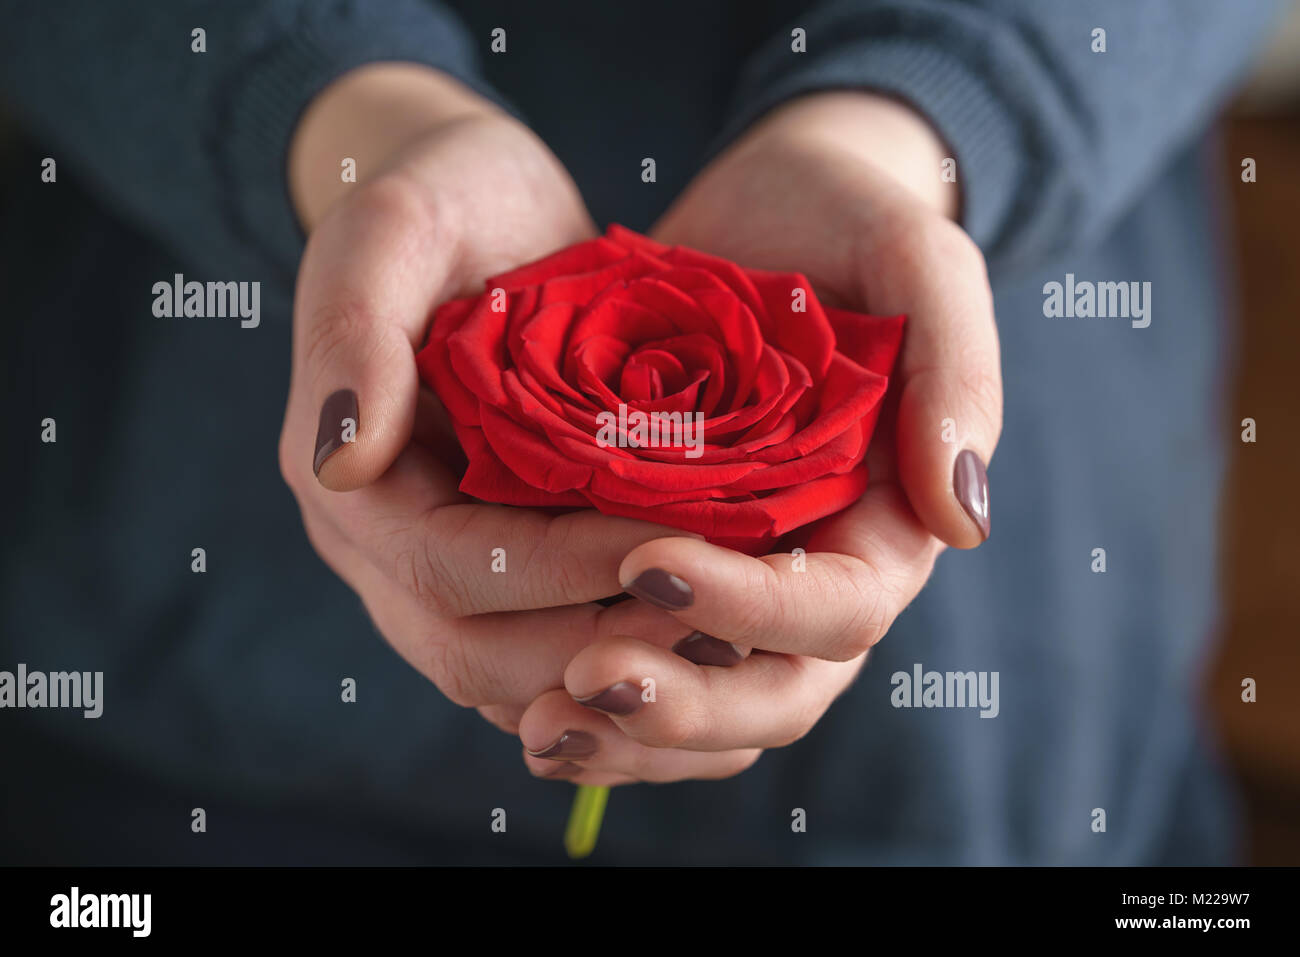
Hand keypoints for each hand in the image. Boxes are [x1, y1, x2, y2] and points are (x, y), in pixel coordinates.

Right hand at [279, 64, 693, 731]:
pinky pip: (547, 651)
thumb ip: (354, 330)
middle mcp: (383, 547)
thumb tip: (345, 459)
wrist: (485, 208)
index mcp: (346, 477)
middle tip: (713, 616)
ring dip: (615, 667)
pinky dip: (618, 654)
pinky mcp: (501, 570)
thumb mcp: (397, 224)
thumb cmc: (444, 197)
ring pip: (514, 674)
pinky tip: (699, 631)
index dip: (557, 571)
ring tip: (720, 639)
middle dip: (596, 645)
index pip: (447, 568)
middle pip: (476, 652)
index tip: (667, 545)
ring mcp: (438, 570)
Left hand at [515, 92, 1000, 783]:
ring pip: (708, 700)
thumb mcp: (917, 258)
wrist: (770, 211)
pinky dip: (598, 707)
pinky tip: (520, 710)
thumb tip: (963, 519)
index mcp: (889, 522)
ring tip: (533, 727)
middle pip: (774, 689)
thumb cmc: (849, 221)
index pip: (838, 608)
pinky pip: (650, 667)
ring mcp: (745, 581)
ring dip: (627, 736)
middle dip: (684, 702)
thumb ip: (957, 371)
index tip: (647, 562)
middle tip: (582, 681)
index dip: (752, 607)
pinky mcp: (675, 569)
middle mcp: (819, 573)